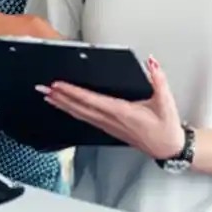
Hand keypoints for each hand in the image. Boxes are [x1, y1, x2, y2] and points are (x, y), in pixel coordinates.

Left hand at [40, 56, 184, 159]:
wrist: (168, 148)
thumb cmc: (166, 127)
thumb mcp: (166, 101)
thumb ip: (159, 79)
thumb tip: (151, 63)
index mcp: (123, 113)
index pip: (92, 101)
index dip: (74, 93)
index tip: (59, 86)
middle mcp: (112, 121)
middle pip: (80, 109)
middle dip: (60, 98)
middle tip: (43, 89)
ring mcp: (109, 127)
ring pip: (80, 115)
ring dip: (63, 106)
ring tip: (48, 97)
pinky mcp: (109, 130)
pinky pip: (86, 120)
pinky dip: (73, 112)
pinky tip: (66, 109)